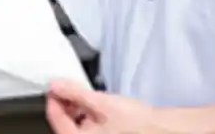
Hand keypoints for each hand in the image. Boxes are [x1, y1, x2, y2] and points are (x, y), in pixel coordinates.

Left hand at [46, 81, 161, 133]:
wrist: (160, 132)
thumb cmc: (136, 124)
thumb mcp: (100, 102)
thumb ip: (75, 93)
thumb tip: (56, 86)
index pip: (54, 118)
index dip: (53, 97)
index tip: (55, 85)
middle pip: (64, 125)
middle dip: (66, 106)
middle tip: (70, 90)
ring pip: (75, 129)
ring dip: (76, 113)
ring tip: (86, 99)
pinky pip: (88, 132)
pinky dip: (87, 121)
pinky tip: (97, 112)